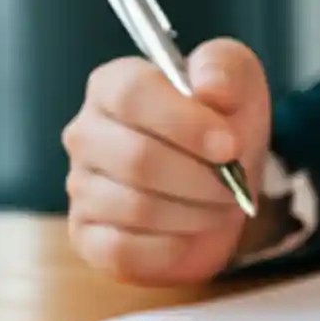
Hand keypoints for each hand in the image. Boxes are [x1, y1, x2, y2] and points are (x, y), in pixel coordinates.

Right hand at [62, 38, 272, 285]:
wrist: (226, 184)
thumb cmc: (223, 125)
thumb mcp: (238, 83)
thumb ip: (224, 70)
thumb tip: (209, 85)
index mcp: (113, 85)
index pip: (131, 95)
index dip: (185, 122)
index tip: (230, 145)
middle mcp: (86, 134)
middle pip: (136, 159)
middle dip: (201, 178)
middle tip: (234, 185)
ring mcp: (81, 187)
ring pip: (135, 208)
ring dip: (195, 213)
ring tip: (220, 205)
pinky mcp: (88, 236)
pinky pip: (122, 250)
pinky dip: (171, 247)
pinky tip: (191, 233)